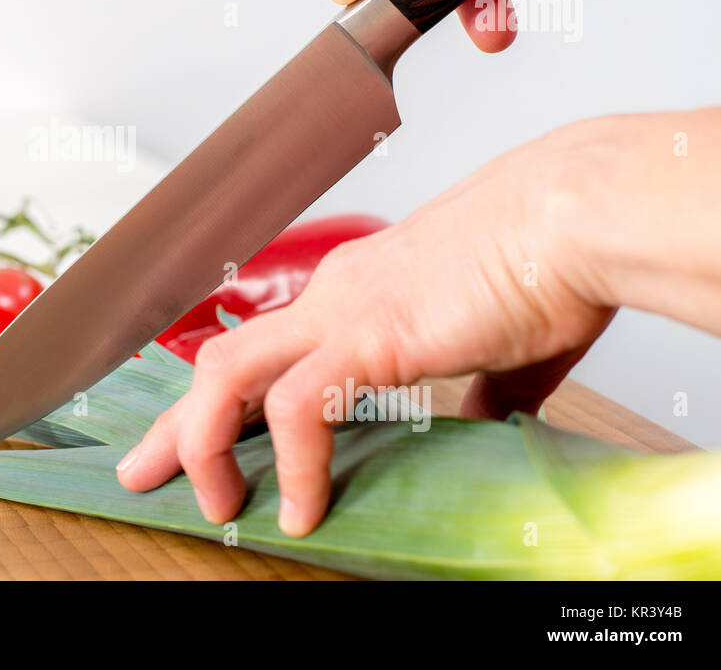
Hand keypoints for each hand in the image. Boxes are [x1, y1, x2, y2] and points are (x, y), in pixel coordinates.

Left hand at [117, 117, 626, 535]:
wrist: (577, 212)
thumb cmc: (551, 263)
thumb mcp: (503, 343)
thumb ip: (483, 387)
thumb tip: (485, 421)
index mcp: (358, 294)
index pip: (266, 354)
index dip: (226, 402)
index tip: (204, 443)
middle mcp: (332, 296)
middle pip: (220, 360)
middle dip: (176, 423)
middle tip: (143, 471)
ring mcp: (341, 311)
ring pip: (227, 374)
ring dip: (205, 443)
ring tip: (218, 505)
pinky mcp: (367, 333)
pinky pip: (300, 407)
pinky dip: (292, 465)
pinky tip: (303, 508)